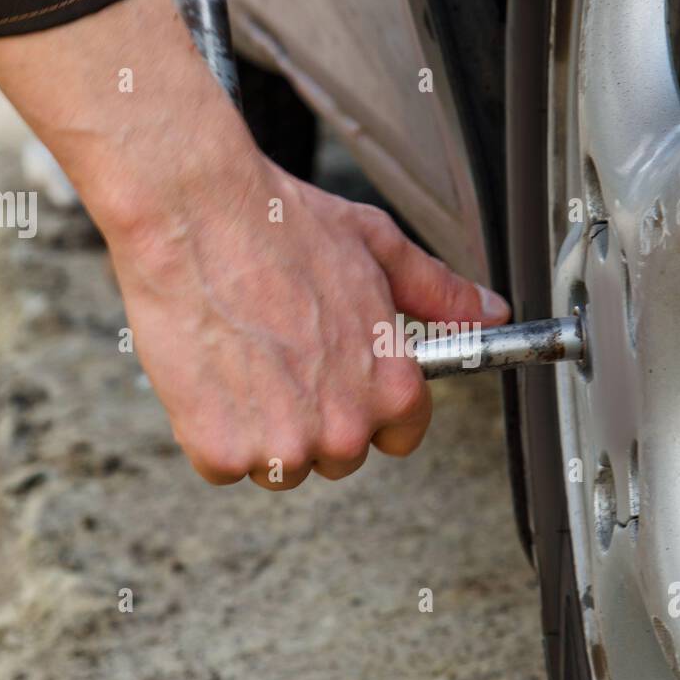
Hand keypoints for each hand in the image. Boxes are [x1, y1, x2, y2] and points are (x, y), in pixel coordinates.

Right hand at [0, 0, 509, 488]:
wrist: (191, 213)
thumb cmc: (278, 225)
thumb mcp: (376, 248)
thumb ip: (437, 292)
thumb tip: (487, 311)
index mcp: (392, 386)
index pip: (401, 435)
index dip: (370, 405)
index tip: (341, 381)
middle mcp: (345, 428)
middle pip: (337, 455)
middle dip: (310, 417)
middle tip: (279, 356)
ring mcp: (283, 446)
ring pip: (278, 465)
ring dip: (258, 429)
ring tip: (241, 358)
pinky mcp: (221, 451)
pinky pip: (221, 464)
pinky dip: (207, 430)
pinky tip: (207, 373)